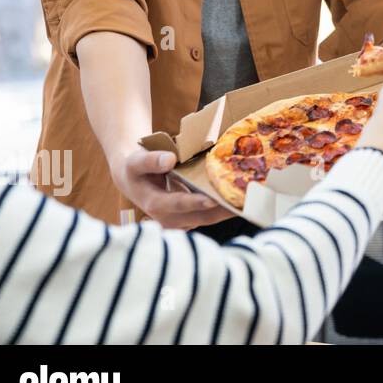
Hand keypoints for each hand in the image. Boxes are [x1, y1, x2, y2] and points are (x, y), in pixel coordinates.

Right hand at [113, 148, 236, 228]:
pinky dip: (223, 210)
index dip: (196, 202)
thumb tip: (170, 160)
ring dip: (227, 212)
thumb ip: (152, 160)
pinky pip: (209, 216)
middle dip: (223, 211)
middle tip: (245, 202)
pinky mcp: (188, 221)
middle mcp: (168, 219)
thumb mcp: (137, 161)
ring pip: (208, 219)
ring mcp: (180, 222)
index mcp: (155, 204)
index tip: (213, 199)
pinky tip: (240, 200)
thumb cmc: (135, 169)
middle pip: (201, 217)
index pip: (179, 204)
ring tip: (249, 202)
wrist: (133, 179)